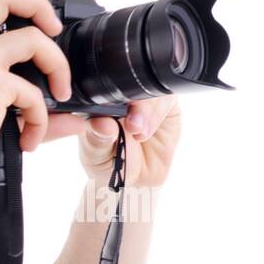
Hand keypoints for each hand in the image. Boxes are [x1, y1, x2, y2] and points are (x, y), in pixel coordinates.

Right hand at [0, 0, 74, 193]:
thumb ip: (30, 109)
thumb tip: (76, 119)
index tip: (45, 18)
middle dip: (40, 4)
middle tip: (56, 32)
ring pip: (33, 37)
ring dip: (58, 64)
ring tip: (60, 94)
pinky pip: (33, 92)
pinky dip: (40, 119)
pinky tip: (30, 139)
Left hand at [65, 95, 182, 189]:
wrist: (135, 180)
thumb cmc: (109, 164)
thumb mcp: (96, 155)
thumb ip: (97, 138)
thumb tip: (101, 123)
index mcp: (97, 101)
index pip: (102, 87)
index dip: (109, 97)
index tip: (113, 115)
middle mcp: (121, 95)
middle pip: (130, 83)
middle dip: (134, 104)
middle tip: (133, 127)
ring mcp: (145, 98)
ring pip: (151, 90)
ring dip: (147, 112)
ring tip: (139, 135)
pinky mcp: (165, 105)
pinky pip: (167, 99)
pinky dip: (158, 115)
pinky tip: (147, 132)